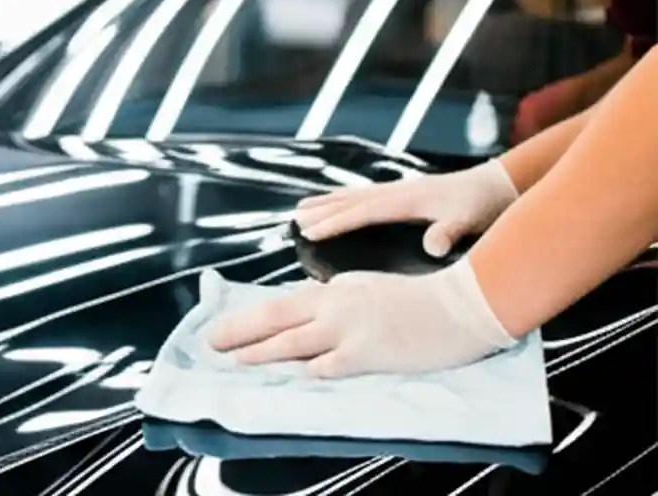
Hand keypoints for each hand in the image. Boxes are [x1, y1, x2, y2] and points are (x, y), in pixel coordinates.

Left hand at [206, 258, 514, 377]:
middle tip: (211, 342)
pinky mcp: (366, 354)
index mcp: (333, 290)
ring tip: (234, 361)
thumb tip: (306, 310)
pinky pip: (326, 367)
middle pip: (275, 319)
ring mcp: (348, 331)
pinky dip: (303, 373)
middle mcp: (333, 306)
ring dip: (259, 354)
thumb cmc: (416, 298)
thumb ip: (334, 300)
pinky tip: (285, 380)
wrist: (459, 305)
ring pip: (291, 343)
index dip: (251, 318)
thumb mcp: (366, 289)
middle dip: (239, 331)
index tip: (226, 327)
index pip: (281, 305)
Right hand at [295, 160, 517, 256]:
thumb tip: (432, 246)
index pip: (362, 212)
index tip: (310, 232)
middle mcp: (397, 191)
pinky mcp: (405, 193)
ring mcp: (400, 190)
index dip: (335, 222)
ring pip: (354, 196)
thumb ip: (450, 232)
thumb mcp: (470, 220)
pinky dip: (344, 200)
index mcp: (407, 200)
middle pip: (350, 200)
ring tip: (302, 207)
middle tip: (294, 219)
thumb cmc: (483, 205)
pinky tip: (338, 204)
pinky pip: (365, 197)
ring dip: (327, 202)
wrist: (498, 185)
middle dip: (322, 210)